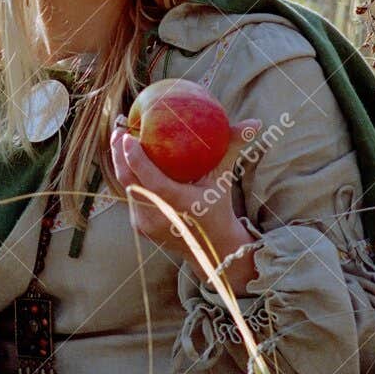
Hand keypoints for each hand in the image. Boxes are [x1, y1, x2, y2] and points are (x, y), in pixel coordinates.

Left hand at [109, 111, 262, 265]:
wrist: (213, 250)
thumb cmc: (219, 207)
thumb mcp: (224, 178)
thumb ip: (233, 148)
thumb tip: (256, 123)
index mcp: (178, 203)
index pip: (150, 179)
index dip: (135, 158)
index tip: (128, 135)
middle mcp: (158, 216)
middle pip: (129, 180)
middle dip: (119, 154)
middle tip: (118, 129)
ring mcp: (146, 224)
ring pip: (126, 188)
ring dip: (120, 164)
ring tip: (119, 139)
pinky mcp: (139, 227)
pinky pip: (129, 197)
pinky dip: (128, 177)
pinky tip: (125, 159)